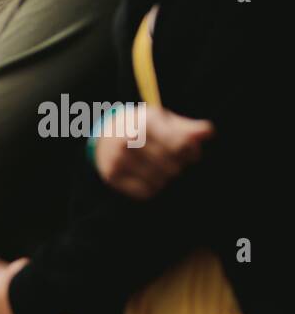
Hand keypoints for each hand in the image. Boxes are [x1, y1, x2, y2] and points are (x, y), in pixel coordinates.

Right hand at [94, 105, 211, 199]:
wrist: (104, 135)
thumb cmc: (143, 127)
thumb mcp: (163, 120)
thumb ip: (187, 128)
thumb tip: (208, 133)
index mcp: (145, 123)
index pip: (180, 146)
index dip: (191, 153)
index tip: (191, 154)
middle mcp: (128, 141)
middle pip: (172, 167)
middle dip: (178, 167)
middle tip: (174, 163)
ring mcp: (118, 160)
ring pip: (160, 181)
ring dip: (166, 179)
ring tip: (161, 170)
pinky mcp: (112, 176)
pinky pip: (145, 192)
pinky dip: (153, 188)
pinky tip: (150, 178)